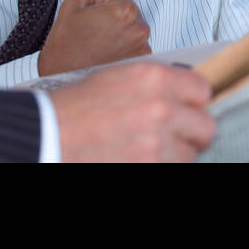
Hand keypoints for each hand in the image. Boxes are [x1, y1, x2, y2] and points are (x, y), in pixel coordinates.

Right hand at [38, 0, 151, 75]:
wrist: (62, 83)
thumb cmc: (64, 47)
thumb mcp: (71, 6)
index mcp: (124, 9)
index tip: (93, 14)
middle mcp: (140, 27)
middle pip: (128, 6)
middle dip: (114, 14)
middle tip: (93, 32)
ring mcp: (143, 46)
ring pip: (132, 24)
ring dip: (120, 30)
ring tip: (99, 45)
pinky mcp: (142, 61)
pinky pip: (135, 42)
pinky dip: (124, 45)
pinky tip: (106, 55)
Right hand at [50, 62, 215, 161]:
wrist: (43, 136)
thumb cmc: (70, 110)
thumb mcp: (116, 79)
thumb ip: (154, 84)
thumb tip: (180, 92)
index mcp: (154, 79)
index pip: (203, 91)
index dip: (195, 103)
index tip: (189, 110)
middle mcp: (161, 109)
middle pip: (205, 126)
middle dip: (192, 133)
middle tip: (178, 137)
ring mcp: (155, 144)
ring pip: (189, 155)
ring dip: (174, 155)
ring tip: (149, 152)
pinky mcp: (148, 168)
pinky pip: (171, 169)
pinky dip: (160, 166)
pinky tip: (140, 160)